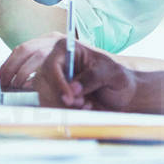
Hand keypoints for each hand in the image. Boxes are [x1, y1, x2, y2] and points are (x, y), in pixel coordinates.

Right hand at [34, 38, 163, 114]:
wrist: (121, 94)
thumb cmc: (117, 78)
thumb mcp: (111, 73)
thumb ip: (93, 77)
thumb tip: (73, 89)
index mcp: (68, 49)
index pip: (51, 65)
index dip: (58, 83)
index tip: (70, 99)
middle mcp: (56, 63)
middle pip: (43, 83)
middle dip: (60, 98)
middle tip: (82, 104)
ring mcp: (53, 80)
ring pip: (44, 97)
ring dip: (63, 107)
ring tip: (87, 105)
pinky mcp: (54, 96)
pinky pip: (49, 108)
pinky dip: (64, 113)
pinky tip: (82, 110)